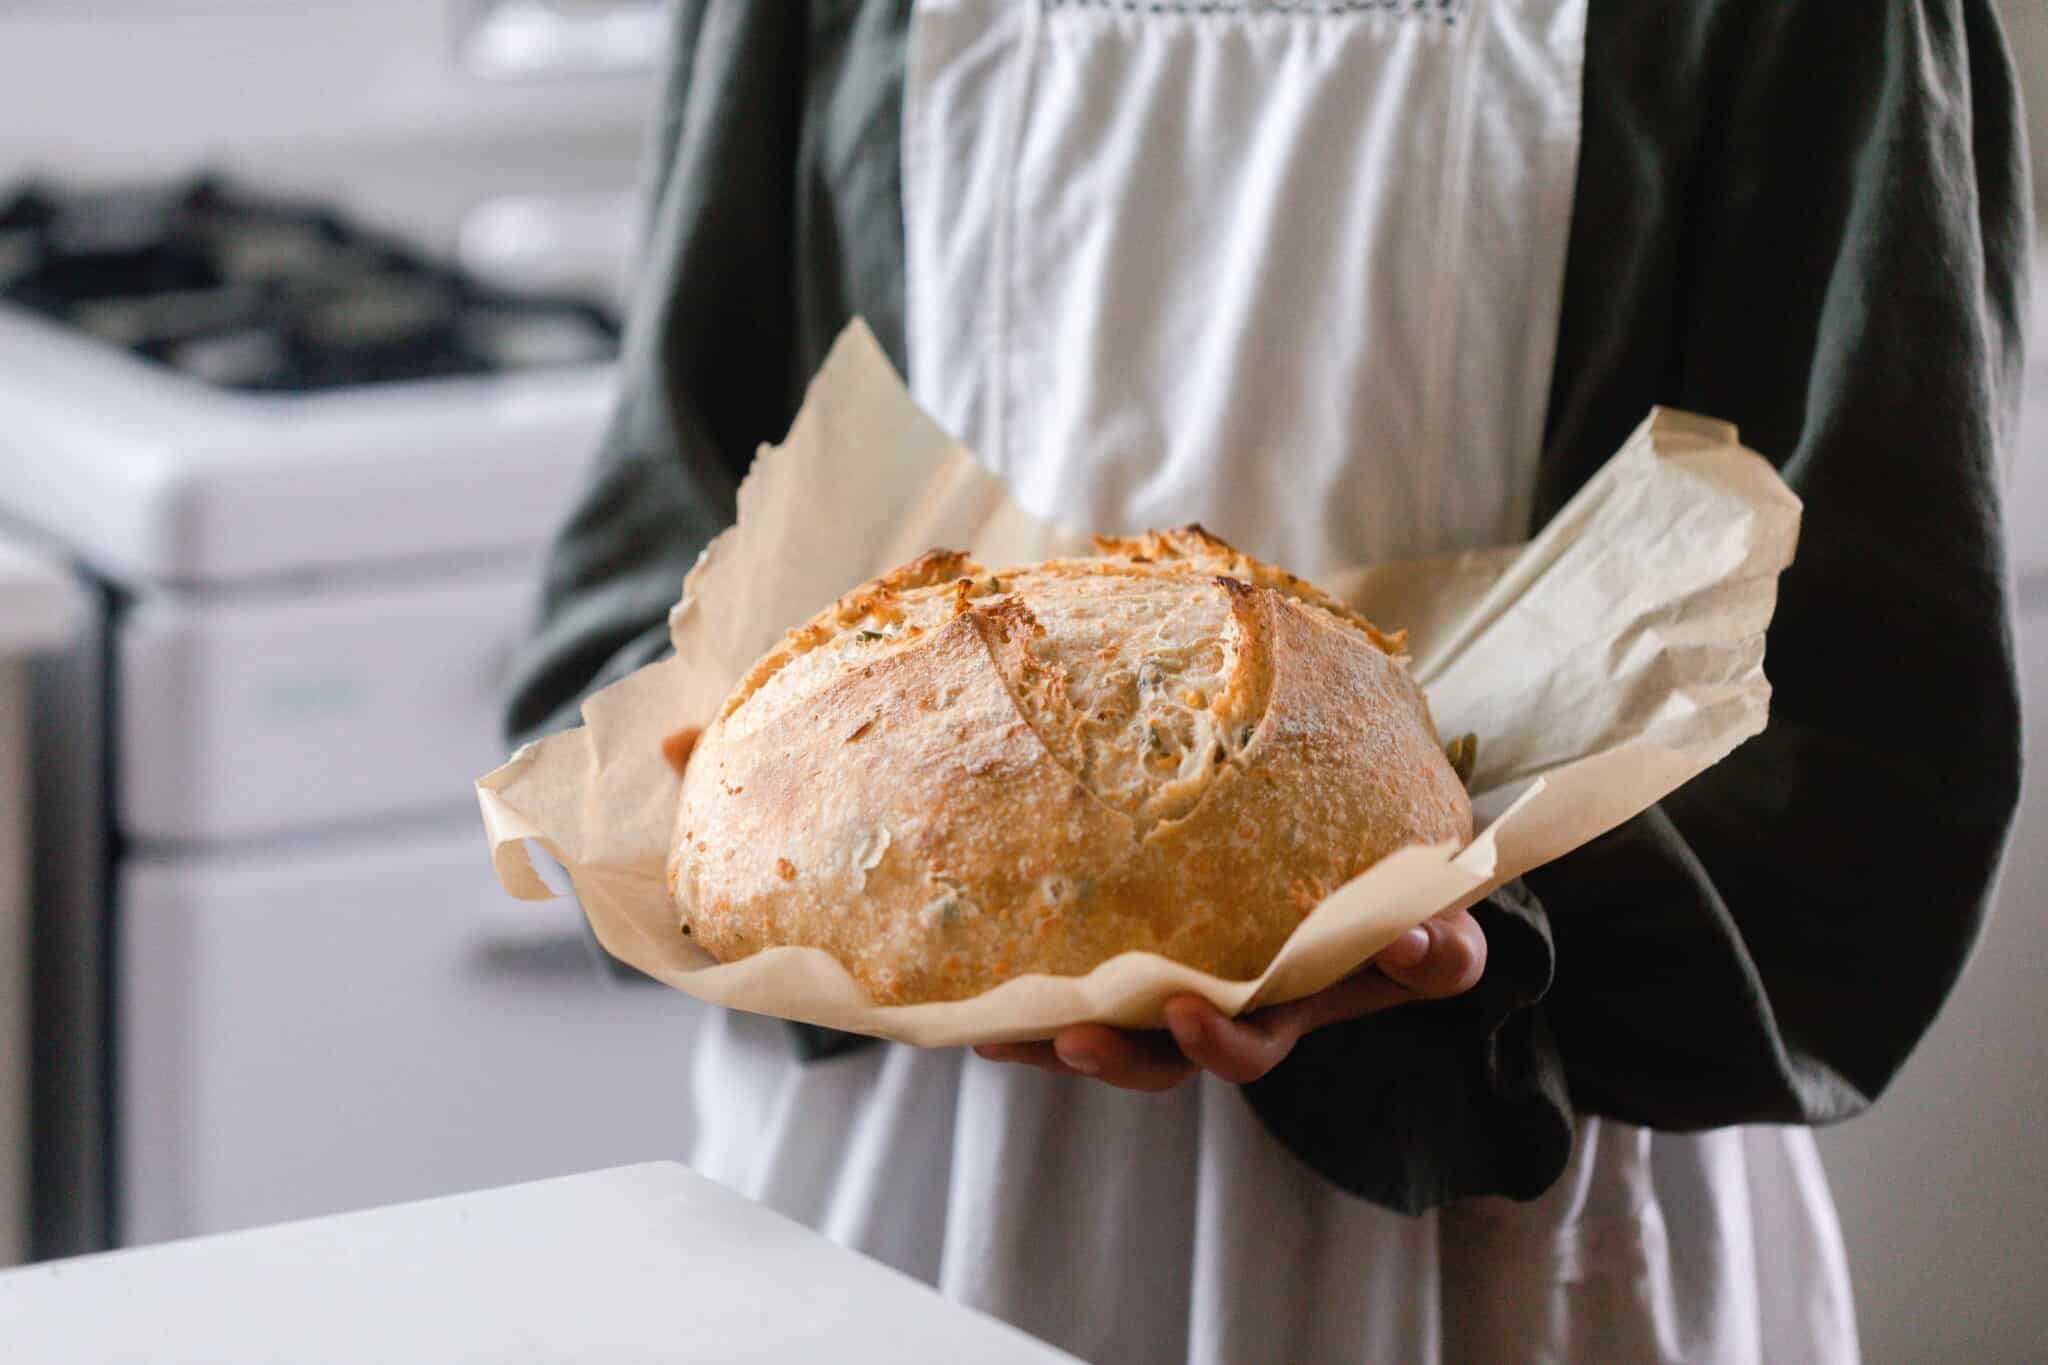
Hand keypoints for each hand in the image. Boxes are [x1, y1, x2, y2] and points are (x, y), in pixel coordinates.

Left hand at [973, 908, 1485, 1091]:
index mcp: (1283, 1011)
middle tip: (1069, 1038)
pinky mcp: (1141, 949)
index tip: (1186, 1012)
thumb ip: (1440, 952)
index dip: (1217, 1043)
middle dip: (1110, 1057)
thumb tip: (1415, 940)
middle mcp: (1220, 1011)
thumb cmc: (1409, 917)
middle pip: (1154, 1059)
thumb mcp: (1442, 939)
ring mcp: (1176, 983)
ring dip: (1051, 1033)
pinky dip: (1033, 988)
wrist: (1375, 884)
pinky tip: (978, 983)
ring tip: (996, 1025)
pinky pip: (1084, 982)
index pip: (1246, 1047)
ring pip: (1106, 1027)